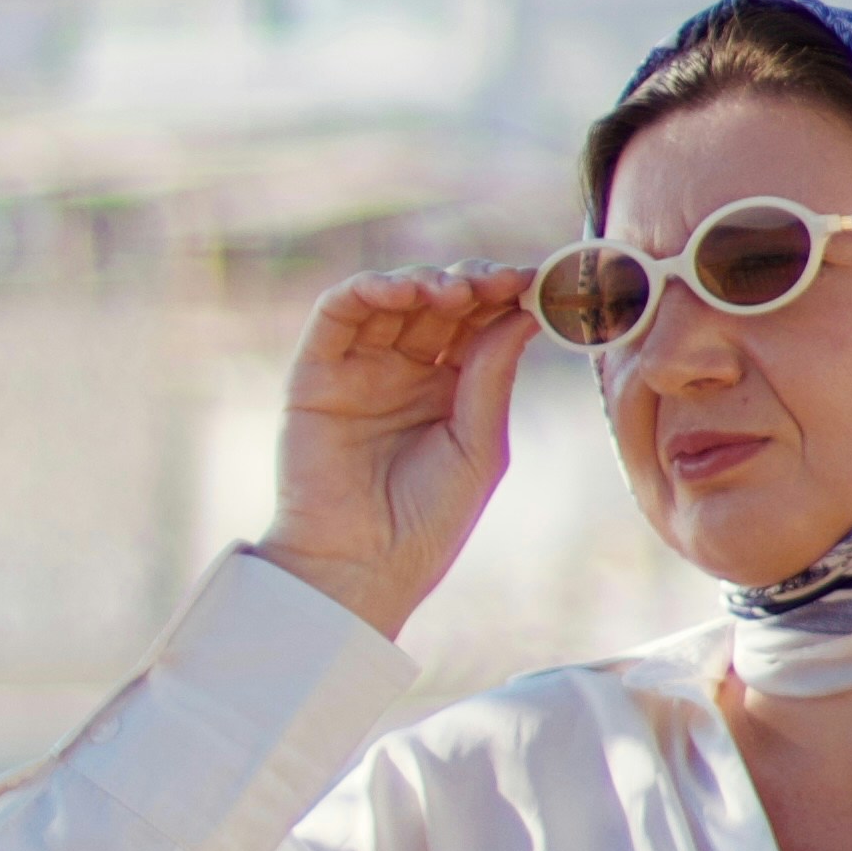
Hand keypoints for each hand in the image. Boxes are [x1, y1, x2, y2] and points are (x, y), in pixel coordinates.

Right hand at [256, 264, 538, 641]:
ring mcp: (359, 369)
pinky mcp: (316, 373)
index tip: (534, 281)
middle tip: (499, 281)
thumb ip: (492, 377)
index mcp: (447, 390)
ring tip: (453, 292)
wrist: (362, 569)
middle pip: (436, 304)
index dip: (502, 296)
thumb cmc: (426, 523)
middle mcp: (403, 372)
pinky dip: (367, 289)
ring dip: (423, 281)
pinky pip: (337, 315)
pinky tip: (401, 291)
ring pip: (389, 298)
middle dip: (470, 284)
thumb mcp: (478, 447)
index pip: (475, 323)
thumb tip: (523, 312)